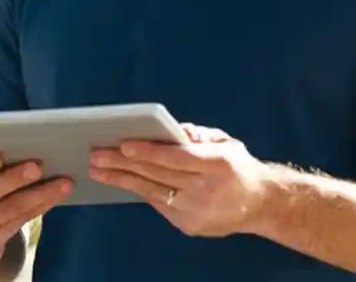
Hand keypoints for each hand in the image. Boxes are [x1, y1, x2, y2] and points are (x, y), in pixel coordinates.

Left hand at [89, 124, 273, 236]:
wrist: (259, 205)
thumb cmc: (237, 166)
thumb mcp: (226, 142)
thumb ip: (200, 134)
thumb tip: (174, 130)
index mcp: (219, 165)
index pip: (178, 158)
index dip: (150, 152)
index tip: (124, 145)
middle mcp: (207, 190)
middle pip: (158, 175)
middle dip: (124, 164)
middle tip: (97, 155)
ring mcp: (197, 211)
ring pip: (152, 192)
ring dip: (122, 180)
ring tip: (98, 170)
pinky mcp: (189, 226)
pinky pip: (158, 204)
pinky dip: (139, 190)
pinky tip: (121, 180)